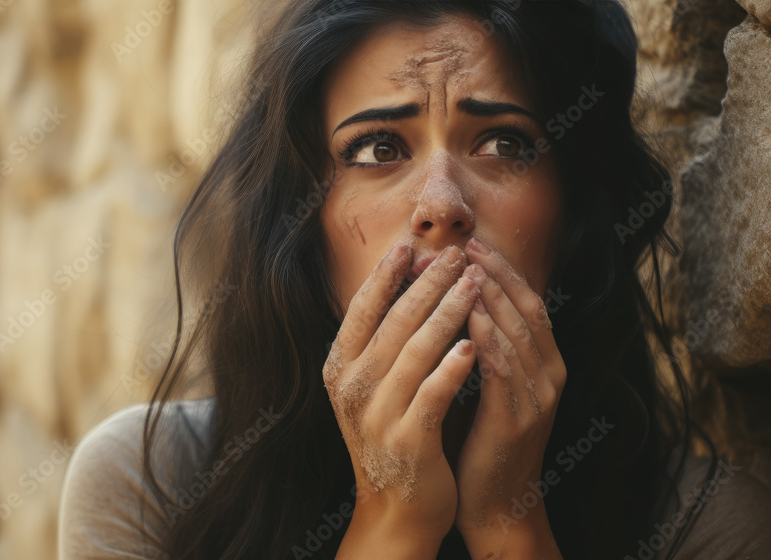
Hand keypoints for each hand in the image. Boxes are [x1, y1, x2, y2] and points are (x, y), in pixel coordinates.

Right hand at [322, 240, 483, 536]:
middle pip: (393, 323)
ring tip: (473, 284)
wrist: (398, 506)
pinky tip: (474, 344)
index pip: (361, 311)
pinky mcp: (409, 439)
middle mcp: (353, 388)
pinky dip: (453, 367)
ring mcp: (378, 414)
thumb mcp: (371, 387)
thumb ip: (381, 343)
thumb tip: (404, 284)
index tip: (408, 245)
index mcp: (340, 368)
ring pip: (416, 350)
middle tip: (454, 256)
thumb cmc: (393, 435)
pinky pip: (433, 394)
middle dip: (426, 284)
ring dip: (448, 312)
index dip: (384, 276)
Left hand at [453, 237, 566, 554]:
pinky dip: (487, 339)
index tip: (472, 243)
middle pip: (526, 309)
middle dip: (495, 273)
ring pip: (516, 333)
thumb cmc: (482, 440)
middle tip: (464, 243)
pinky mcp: (517, 419)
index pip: (527, 303)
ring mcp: (538, 397)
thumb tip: (457, 301)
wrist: (495, 504)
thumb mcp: (487, 385)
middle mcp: (549, 375)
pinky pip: (503, 370)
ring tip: (462, 267)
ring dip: (489, 297)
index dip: (502, 270)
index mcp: (545, 364)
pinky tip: (468, 316)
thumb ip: (482, 347)